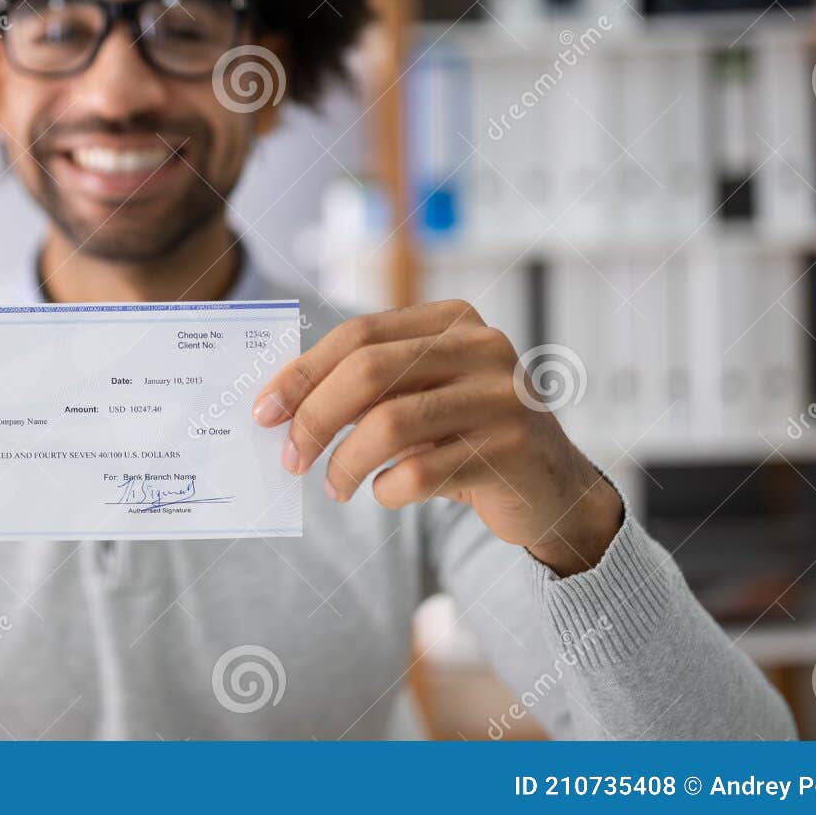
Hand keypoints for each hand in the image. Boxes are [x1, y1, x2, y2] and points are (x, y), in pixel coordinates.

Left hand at [252, 300, 622, 575]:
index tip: (263, 410)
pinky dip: (388, 490)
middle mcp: (482, 348)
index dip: (302, 373)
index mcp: (451, 320)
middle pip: (369, 371)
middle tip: (289, 457)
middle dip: (314, 416)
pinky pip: (423, 473)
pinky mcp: (511, 451)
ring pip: (391, 424)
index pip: (358, 335)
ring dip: (345, 462)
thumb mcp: (423, 393)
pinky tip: (386, 494)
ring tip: (333, 486)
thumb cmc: (466, 434)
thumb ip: (369, 384)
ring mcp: (502, 398)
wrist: (552, 487)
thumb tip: (278, 403)